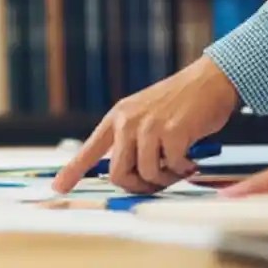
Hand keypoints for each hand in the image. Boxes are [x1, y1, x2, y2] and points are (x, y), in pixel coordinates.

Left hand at [52, 57, 239, 194]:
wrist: (209, 80)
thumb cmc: (180, 104)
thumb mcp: (146, 115)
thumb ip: (132, 141)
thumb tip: (126, 177)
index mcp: (118, 117)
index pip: (90, 149)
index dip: (73, 171)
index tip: (58, 188)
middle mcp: (128, 121)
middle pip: (118, 174)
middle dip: (138, 187)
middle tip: (157, 183)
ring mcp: (149, 126)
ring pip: (146, 175)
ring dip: (165, 179)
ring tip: (179, 167)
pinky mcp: (171, 132)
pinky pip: (172, 169)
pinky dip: (184, 170)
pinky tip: (192, 160)